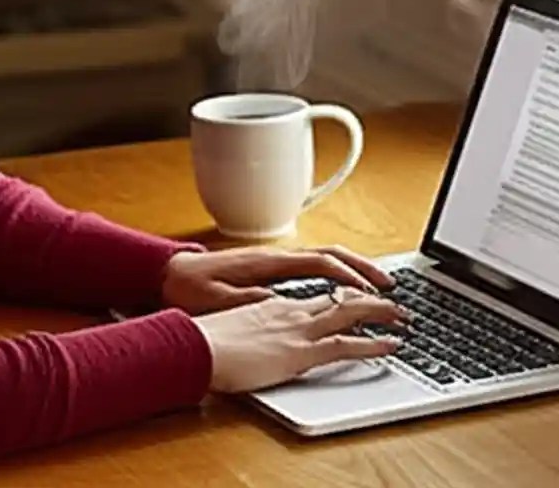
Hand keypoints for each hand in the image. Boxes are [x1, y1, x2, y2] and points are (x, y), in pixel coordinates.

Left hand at [160, 245, 394, 314]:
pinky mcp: (272, 269)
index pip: (321, 263)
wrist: (169, 274)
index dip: (349, 276)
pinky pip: (315, 266)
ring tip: (378, 285)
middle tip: (390, 285)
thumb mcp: (217, 301)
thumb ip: (250, 301)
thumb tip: (280, 304)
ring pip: (326, 258)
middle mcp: (277, 256)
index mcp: (268, 262)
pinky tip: (345, 288)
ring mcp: (276, 260)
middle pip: (332, 254)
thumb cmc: (190, 287)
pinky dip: (337, 273)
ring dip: (354, 269)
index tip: (371, 291)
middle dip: (364, 267)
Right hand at [193, 287, 406, 392]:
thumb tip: (275, 313)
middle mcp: (292, 307)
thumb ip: (260, 315)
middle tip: (396, 300)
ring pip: (351, 311)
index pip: (320, 286)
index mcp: (276, 301)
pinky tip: (390, 344)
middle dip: (373, 293)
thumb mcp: (236, 320)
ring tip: (403, 316)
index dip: (346, 286)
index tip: (363, 290)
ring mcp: (298, 327)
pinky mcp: (299, 351)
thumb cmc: (204, 338)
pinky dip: (372, 343)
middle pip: (342, 291)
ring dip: (381, 312)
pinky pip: (346, 343)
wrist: (190, 344)